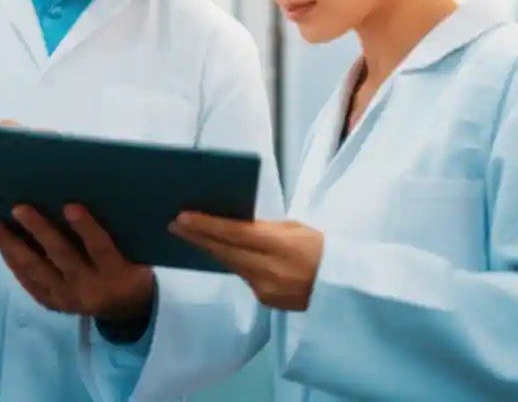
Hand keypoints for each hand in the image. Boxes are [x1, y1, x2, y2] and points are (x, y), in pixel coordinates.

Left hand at [0, 204, 154, 322]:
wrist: (126, 308)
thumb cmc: (130, 265)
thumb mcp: (135, 251)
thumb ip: (118, 230)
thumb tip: (95, 190)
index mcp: (116, 273)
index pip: (100, 248)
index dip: (86, 227)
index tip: (70, 205)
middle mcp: (90, 288)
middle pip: (61, 256)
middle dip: (39, 230)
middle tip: (20, 208)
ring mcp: (69, 299)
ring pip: (37, 270)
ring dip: (14, 246)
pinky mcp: (54, 304)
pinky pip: (29, 282)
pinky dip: (13, 262)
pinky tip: (1, 244)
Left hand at [170, 213, 323, 310]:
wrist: (343, 287)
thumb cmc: (320, 248)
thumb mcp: (294, 229)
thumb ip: (263, 229)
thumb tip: (233, 225)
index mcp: (279, 246)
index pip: (234, 234)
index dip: (206, 226)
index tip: (182, 217)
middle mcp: (268, 270)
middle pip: (225, 252)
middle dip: (198, 237)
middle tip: (174, 224)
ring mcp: (265, 289)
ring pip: (231, 265)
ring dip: (211, 250)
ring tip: (190, 235)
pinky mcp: (265, 300)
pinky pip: (243, 277)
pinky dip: (231, 263)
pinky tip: (218, 253)